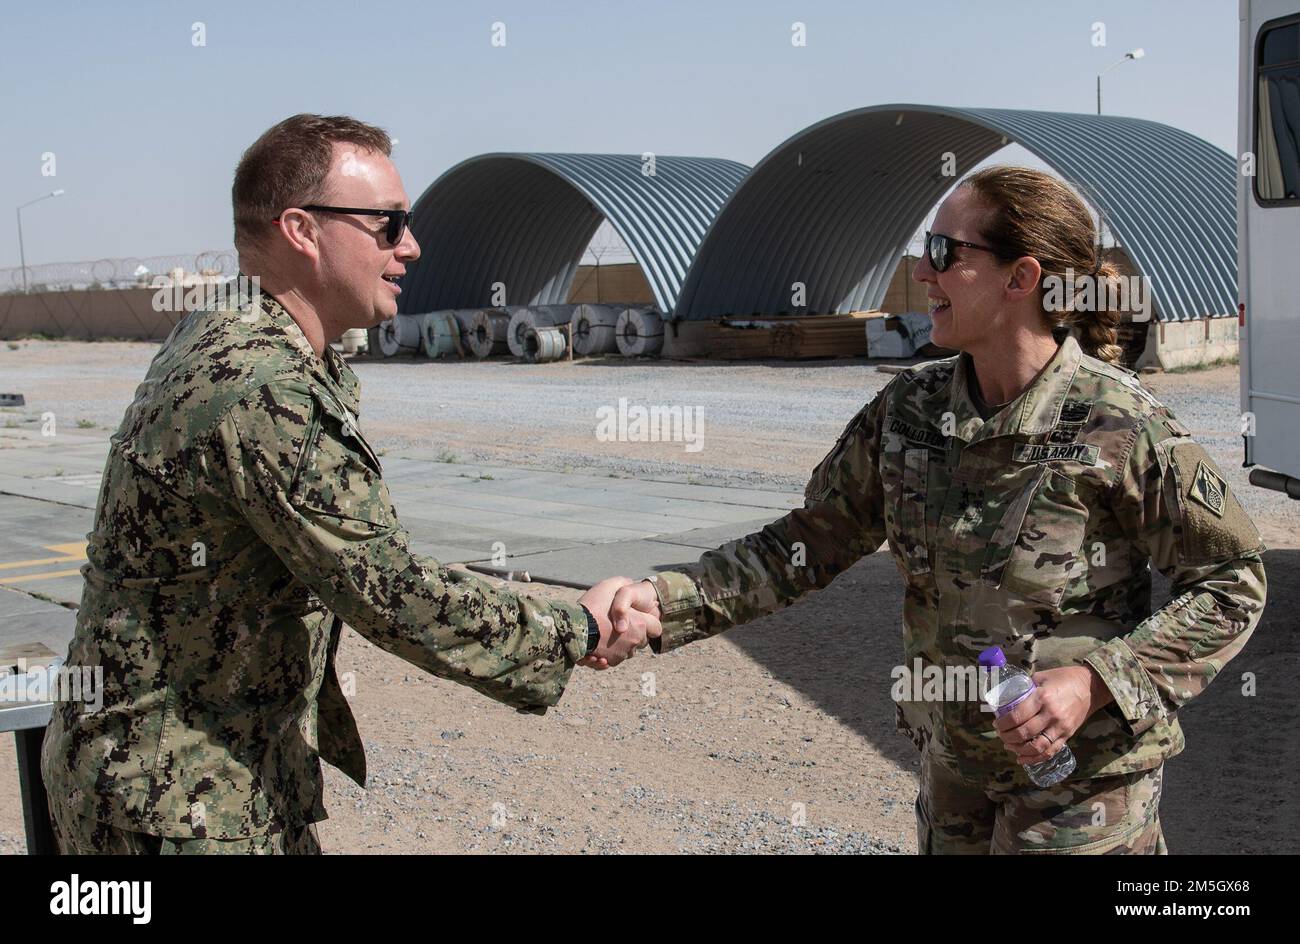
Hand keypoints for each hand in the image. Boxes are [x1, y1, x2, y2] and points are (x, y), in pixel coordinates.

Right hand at [575, 577, 660, 668]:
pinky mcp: (610, 662)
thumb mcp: (608, 586)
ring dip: (620, 644)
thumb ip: (622, 583)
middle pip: (641, 640)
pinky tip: (599, 647)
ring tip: (605, 634)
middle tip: (616, 625)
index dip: (648, 622)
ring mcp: (622, 654)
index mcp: (639, 624)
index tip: (637, 618)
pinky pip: (614, 659)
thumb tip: (628, 581)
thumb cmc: (591, 607)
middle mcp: (634, 641)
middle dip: (633, 633)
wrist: (572, 630)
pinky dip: (608, 654)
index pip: (656, 628)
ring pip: (627, 650)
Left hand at [991, 666, 1112, 765]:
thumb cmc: (1064, 678)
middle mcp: (1051, 714)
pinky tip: (1023, 758)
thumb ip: (1026, 686)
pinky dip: (1035, 758)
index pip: (1017, 715)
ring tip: (1009, 746)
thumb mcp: (1042, 677)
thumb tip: (1008, 695)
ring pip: (1036, 746)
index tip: (996, 724)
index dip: (1003, 723)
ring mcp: (1061, 727)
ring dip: (1019, 749)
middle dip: (1007, 737)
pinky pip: (1050, 751)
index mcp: (1042, 697)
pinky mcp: (1068, 735)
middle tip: (1000, 735)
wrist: (1091, 687)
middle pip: (1024, 732)